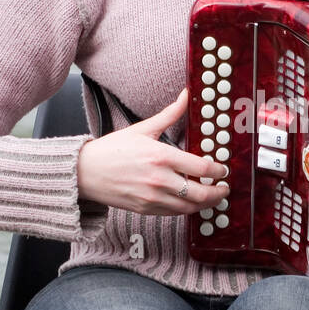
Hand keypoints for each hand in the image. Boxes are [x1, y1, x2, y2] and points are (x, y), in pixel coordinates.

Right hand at [76, 86, 230, 216]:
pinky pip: (173, 214)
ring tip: (212, 197)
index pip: (201, 168)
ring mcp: (152, 198)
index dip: (218, 172)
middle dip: (218, 193)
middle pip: (200, 194)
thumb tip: (186, 95)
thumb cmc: (112, 149)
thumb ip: (169, 114)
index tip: (223, 171)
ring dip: (205, 204)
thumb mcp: (142, 129)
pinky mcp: (145, 210)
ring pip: (189, 208)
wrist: (84, 172)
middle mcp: (159, 179)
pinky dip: (186, 209)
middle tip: (224, 189)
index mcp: (161, 156)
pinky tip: (191, 202)